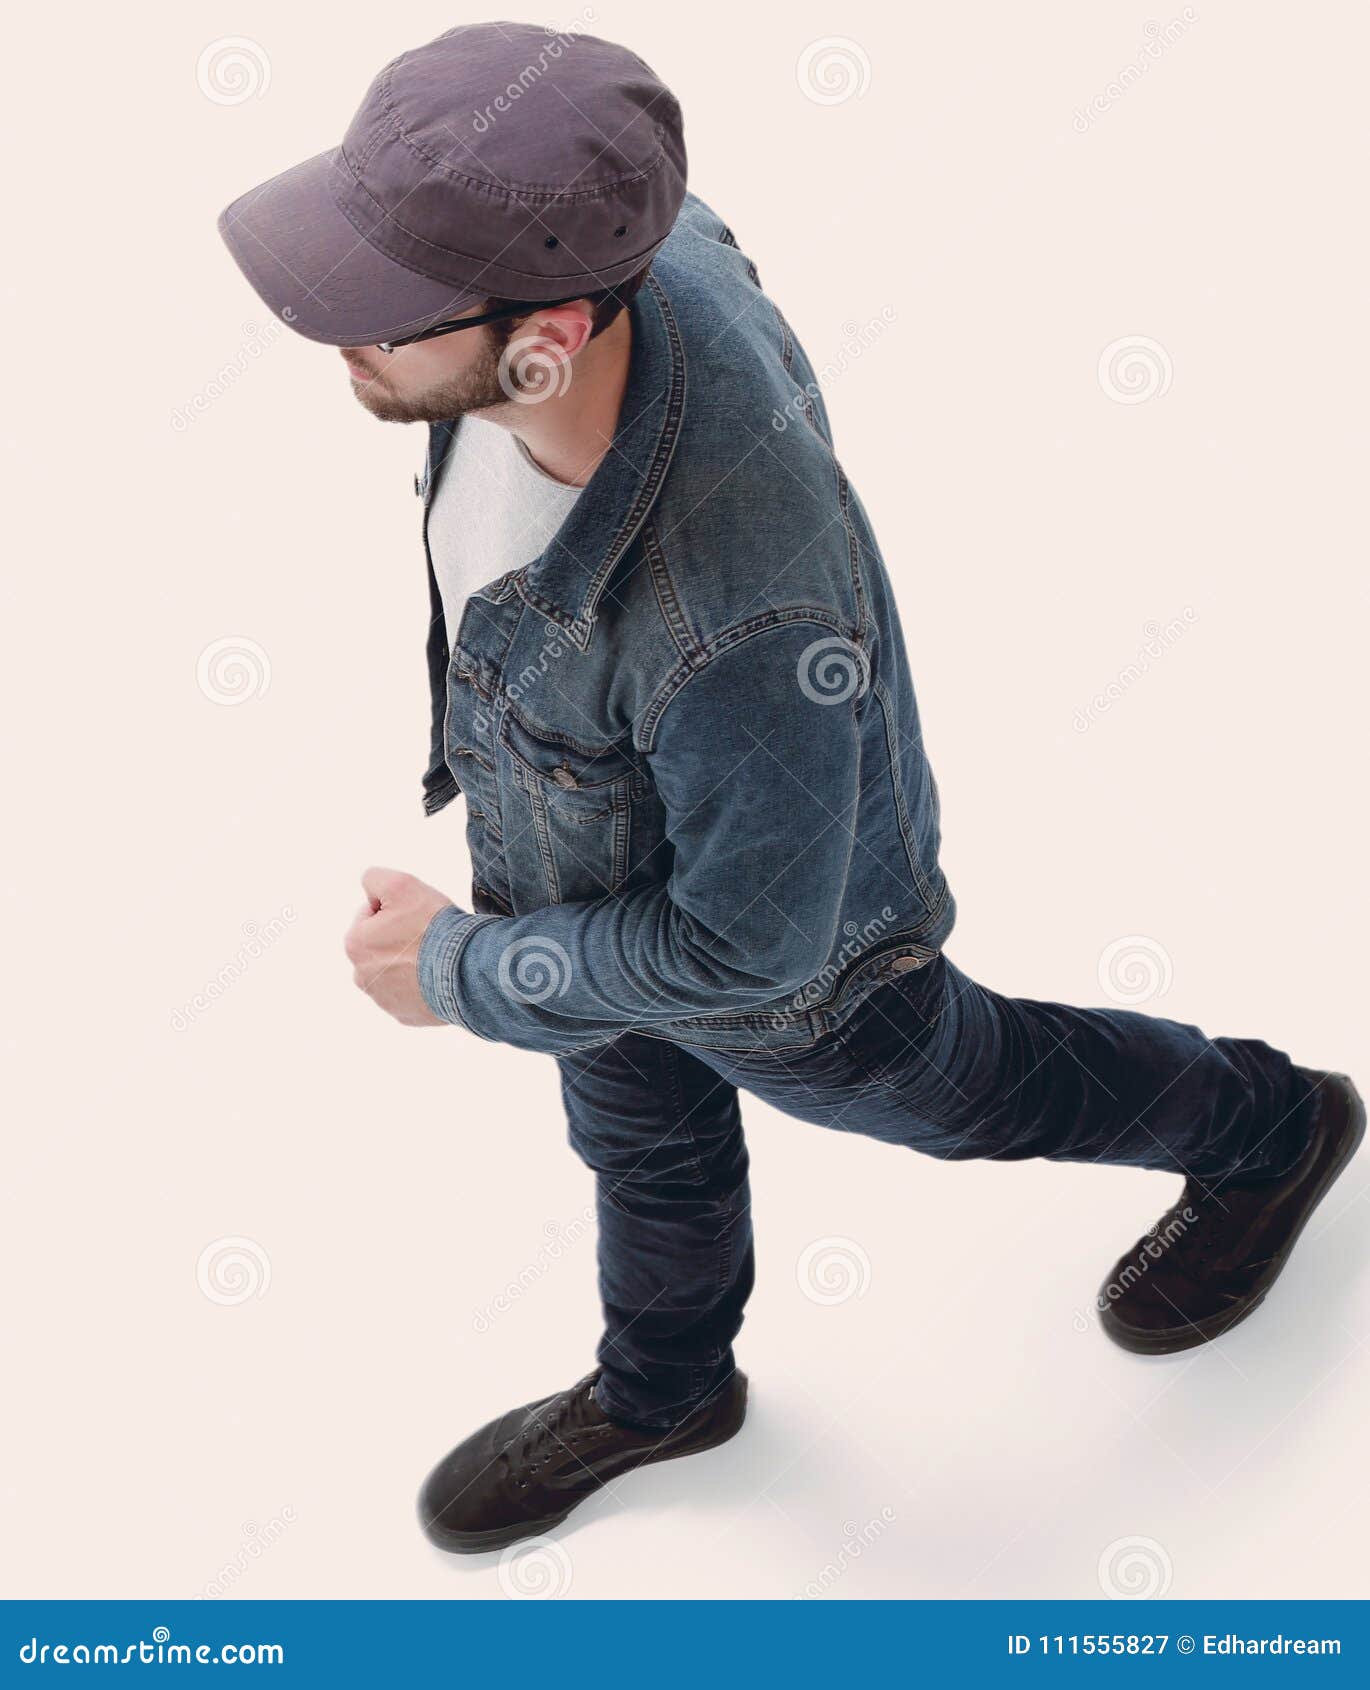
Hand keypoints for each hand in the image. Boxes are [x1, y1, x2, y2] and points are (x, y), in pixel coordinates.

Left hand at [344, 867, 453, 1025]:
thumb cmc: (434, 928)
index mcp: (355, 943)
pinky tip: (440, 976)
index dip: (396, 909)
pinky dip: (422, 985)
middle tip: (429, 934)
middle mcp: (362, 976)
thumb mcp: (401, 884)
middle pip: (381, 945)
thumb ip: (374, 878)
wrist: (467, 971)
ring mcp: (383, 1000)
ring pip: (395, 971)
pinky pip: (411, 994)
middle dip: (399, 938)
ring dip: (410, 962)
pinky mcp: (405, 1015)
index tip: (417, 914)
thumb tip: (370, 891)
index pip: (372, 914)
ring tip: (437, 956)